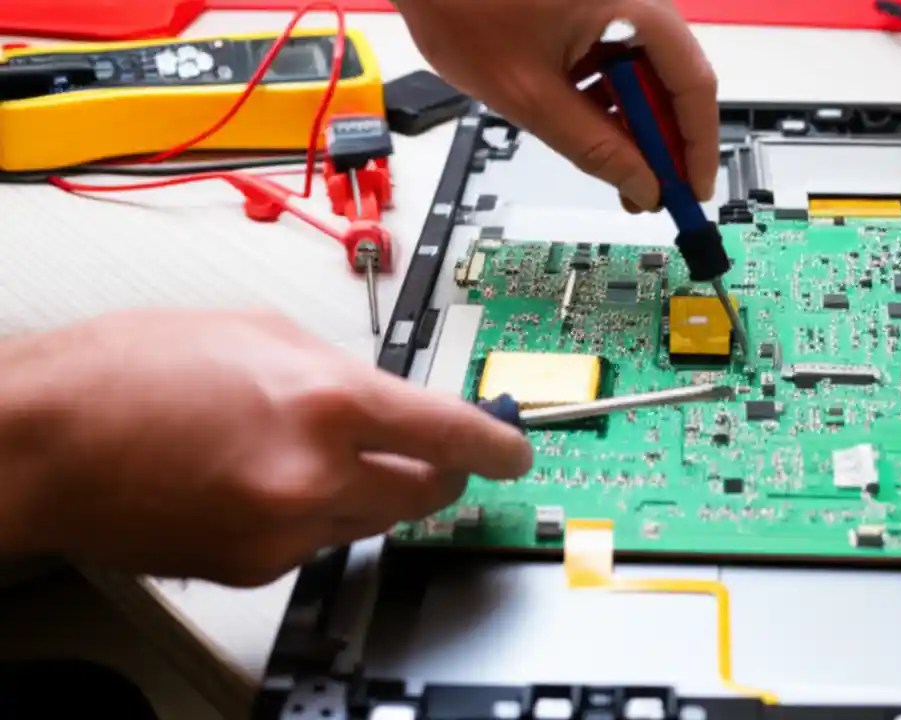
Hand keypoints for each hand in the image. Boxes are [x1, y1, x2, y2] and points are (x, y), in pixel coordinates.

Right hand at [0, 309, 530, 586]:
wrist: (42, 440)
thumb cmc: (129, 372)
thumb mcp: (261, 332)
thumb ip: (345, 372)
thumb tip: (395, 400)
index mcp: (327, 400)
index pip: (454, 434)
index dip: (499, 445)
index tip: (515, 449)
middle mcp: (317, 474)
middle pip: (428, 490)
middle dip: (437, 469)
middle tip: (420, 447)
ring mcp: (287, 530)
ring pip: (374, 519)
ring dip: (369, 489)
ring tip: (307, 451)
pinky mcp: (257, 569)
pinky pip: (320, 542)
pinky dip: (315, 515)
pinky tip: (266, 480)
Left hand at [397, 0, 718, 211]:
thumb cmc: (460, 7)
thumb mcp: (530, 96)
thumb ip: (594, 147)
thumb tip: (641, 187)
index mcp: (630, 4)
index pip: (692, 84)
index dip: (697, 145)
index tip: (691, 191)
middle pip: (675, 78)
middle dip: (664, 141)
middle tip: (652, 192)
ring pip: (647, 71)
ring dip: (636, 123)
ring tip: (621, 172)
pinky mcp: (592, 4)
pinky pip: (619, 55)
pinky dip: (612, 96)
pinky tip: (598, 132)